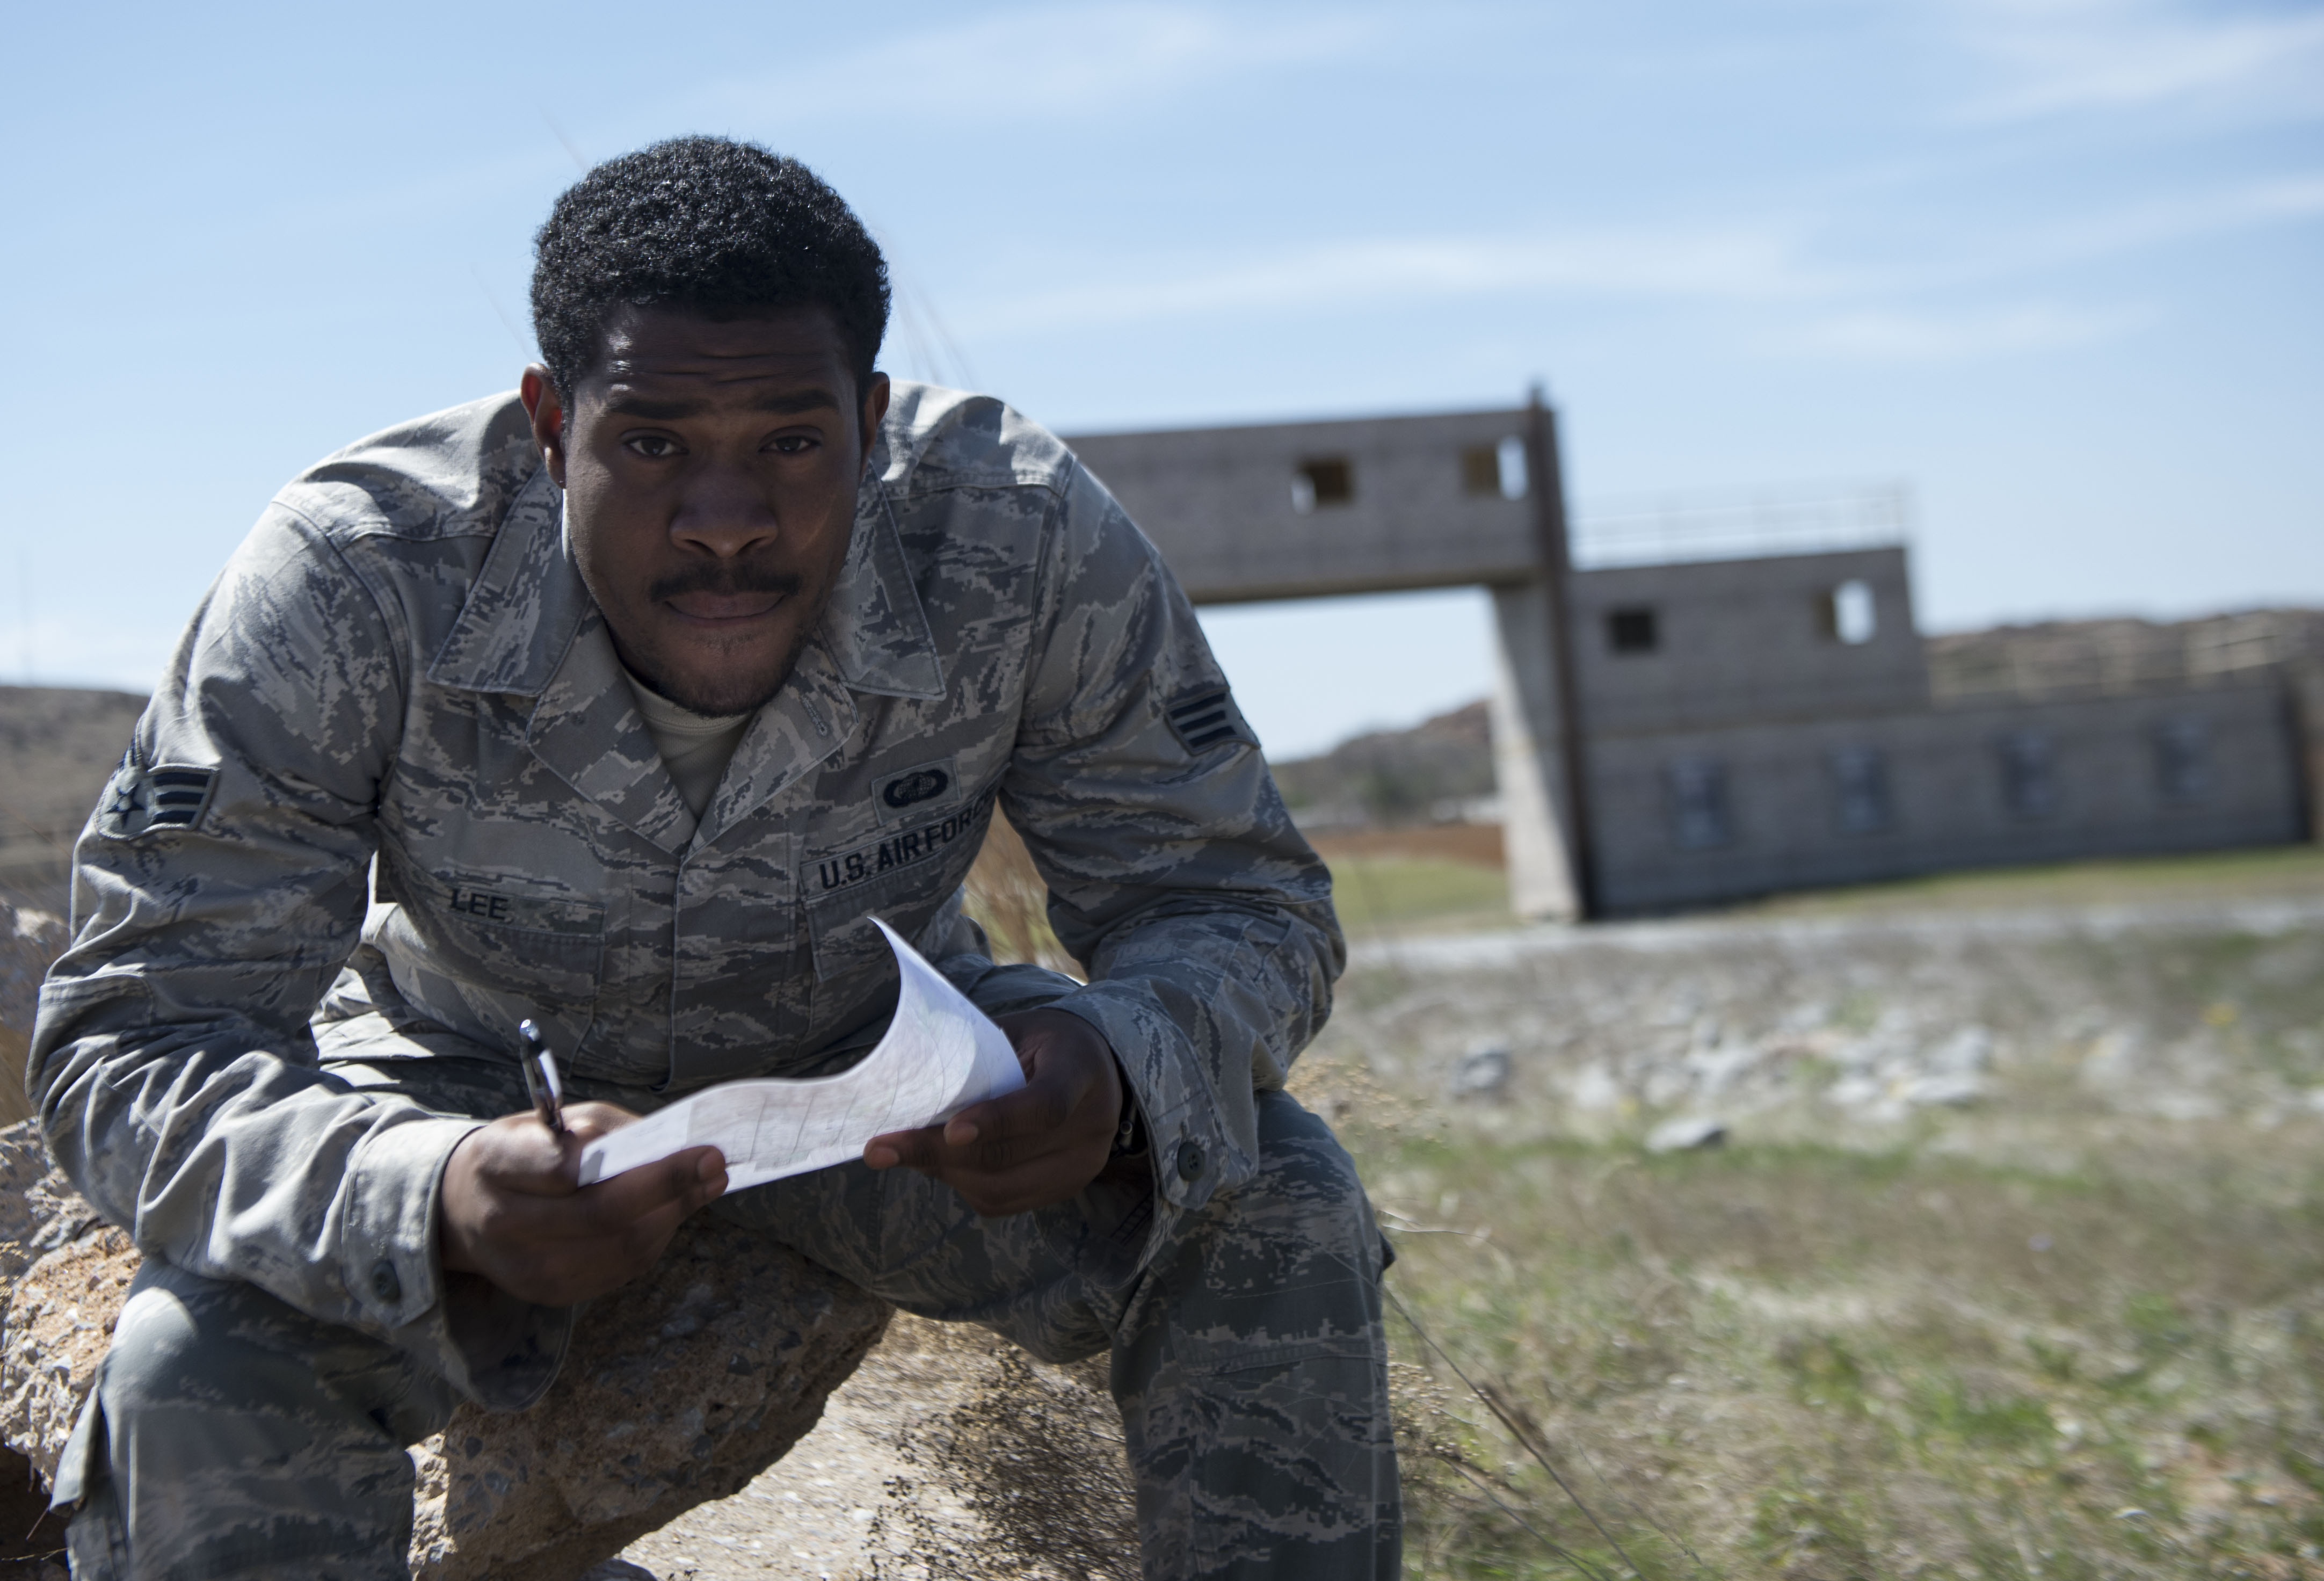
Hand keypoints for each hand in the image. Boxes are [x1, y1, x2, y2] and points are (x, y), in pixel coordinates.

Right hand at [438, 1102, 727, 1305]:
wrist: (466, 1212)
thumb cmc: (520, 1155)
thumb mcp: (548, 1121)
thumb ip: (601, 1130)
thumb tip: (665, 1144)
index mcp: (496, 1166)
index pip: (561, 1168)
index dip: (629, 1159)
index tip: (690, 1143)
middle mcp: (505, 1223)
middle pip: (601, 1214)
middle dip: (670, 1187)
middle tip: (716, 1164)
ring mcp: (527, 1268)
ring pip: (619, 1248)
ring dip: (673, 1214)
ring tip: (707, 1184)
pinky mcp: (550, 1294)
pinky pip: (619, 1269)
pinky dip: (655, 1237)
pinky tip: (674, 1211)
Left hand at [864, 1007, 1124, 1215]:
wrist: (1098, 1071)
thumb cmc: (1043, 1042)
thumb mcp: (1018, 1030)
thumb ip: (975, 1054)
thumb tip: (906, 1080)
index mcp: (1080, 1069)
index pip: (1045, 1104)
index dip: (998, 1119)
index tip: (951, 1130)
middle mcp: (1090, 1126)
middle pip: (1008, 1154)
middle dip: (935, 1154)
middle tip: (881, 1148)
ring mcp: (1081, 1166)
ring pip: (998, 1187)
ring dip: (941, 1172)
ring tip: (901, 1151)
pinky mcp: (1064, 1190)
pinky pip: (1000, 1202)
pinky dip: (959, 1183)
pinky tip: (937, 1162)